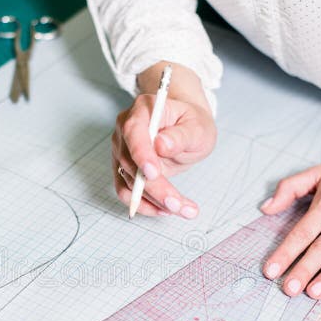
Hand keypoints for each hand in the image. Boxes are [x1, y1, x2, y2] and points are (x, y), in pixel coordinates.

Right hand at [113, 62, 215, 217]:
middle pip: (131, 163)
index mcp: (144, 110)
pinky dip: (144, 205)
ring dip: (154, 201)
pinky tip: (165, 210)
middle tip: (178, 205)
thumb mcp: (197, 127)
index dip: (141, 154)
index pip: (133, 132)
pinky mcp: (123, 169)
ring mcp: (122, 150)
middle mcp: (126, 130)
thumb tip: (162, 145)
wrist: (185, 129)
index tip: (154, 173)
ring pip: (129, 182)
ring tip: (183, 209)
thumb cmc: (191, 124)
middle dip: (156, 188)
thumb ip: (181, 135)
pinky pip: (127, 192)